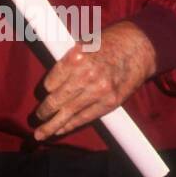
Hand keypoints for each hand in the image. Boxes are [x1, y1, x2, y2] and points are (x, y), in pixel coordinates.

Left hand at [33, 20, 156, 141]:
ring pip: (68, 113)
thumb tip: (52, 82)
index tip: (44, 93)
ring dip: (52, 125)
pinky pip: (85, 117)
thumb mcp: (84, 44)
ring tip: (40, 134)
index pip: (51, 82)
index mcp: (76, 56)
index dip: (45, 89)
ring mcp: (98, 90)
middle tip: (35, 119)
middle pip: (56, 100)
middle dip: (43, 112)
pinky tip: (60, 130)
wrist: (139, 47)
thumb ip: (68, 62)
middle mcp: (86, 74)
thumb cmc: (110, 42)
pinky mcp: (110, 101)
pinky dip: (70, 125)